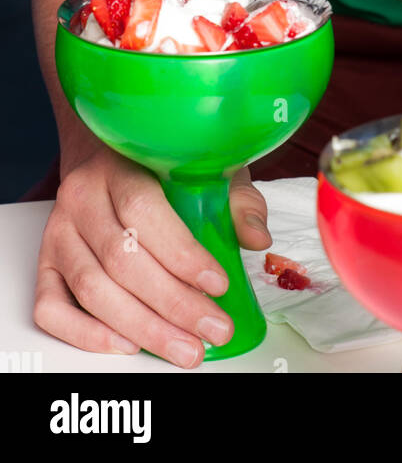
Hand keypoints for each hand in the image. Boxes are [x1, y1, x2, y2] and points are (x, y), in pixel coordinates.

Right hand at [33, 147, 270, 366]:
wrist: (103, 151)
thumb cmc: (159, 165)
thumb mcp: (205, 166)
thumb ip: (235, 200)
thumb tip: (257, 239)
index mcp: (118, 166)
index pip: (144, 212)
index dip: (181, 254)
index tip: (217, 284)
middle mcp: (81, 198)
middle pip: (121, 260)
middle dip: (172, 304)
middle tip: (213, 330)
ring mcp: (58, 233)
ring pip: (91, 289)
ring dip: (141, 327)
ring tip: (184, 348)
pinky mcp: (46, 262)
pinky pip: (51, 307)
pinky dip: (86, 333)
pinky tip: (126, 345)